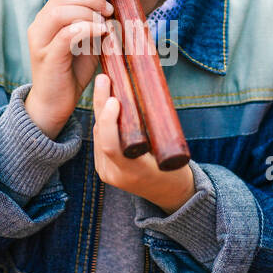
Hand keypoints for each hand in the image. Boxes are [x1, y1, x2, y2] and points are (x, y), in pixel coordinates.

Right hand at [25, 0, 113, 139]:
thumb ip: (95, 25)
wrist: (55, 103)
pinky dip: (86, 29)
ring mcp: (40, 42)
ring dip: (88, 12)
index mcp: (47, 18)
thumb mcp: (87, 43)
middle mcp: (39, 26)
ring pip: (60, 12)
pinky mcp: (47, 58)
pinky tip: (101, 32)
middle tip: (109, 8)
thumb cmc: (72, 72)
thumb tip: (116, 8)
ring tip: (105, 21)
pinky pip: (65, 35)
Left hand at [91, 73, 194, 211]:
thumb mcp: (169, 152)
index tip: (114, 100)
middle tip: (104, 79)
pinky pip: (99, 139)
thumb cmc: (174, 170)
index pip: (111, 145)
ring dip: (101, 109)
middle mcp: (114, 173)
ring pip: (98, 134)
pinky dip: (103, 120)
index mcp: (132, 172)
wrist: (169, 193)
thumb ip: (154, 131)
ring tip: (105, 84)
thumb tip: (141, 97)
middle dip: (101, 105)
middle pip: (101, 135)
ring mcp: (106, 172)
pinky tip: (105, 101)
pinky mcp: (103, 167)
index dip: (109, 121)